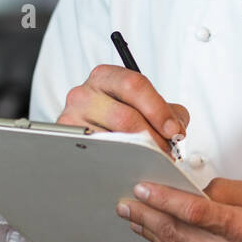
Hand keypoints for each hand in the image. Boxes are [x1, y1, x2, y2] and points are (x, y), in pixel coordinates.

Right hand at [57, 64, 189, 155]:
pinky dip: (118, 163)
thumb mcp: (148, 106)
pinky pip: (98, 155)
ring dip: (138, 155)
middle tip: (165, 153)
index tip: (173, 131)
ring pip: (112, 140)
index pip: (134, 85)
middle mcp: (84, 93)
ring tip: (150, 161)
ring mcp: (71, 117)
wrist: (96, 138)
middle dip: (152, 139)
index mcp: (106, 77)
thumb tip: (175, 130)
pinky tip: (130, 165)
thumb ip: (169, 113)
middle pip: (125, 117)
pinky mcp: (66, 141)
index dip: (158, 110)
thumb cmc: (122, 118)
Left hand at [116, 176, 241, 241]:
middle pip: (175, 234)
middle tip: (127, 203)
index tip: (143, 188)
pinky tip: (162, 239)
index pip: (194, 211)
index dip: (163, 198)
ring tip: (137, 218)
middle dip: (146, 215)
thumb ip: (227, 191)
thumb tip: (192, 189)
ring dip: (151, 234)